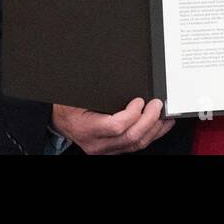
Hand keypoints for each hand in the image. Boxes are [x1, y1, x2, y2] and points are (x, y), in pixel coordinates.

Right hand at [51, 98, 174, 153]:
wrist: (60, 121)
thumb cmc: (68, 106)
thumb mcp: (77, 94)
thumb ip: (96, 88)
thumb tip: (114, 72)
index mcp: (87, 128)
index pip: (115, 126)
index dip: (132, 114)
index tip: (139, 101)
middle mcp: (96, 143)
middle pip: (130, 137)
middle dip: (149, 120)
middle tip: (157, 105)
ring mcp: (105, 149)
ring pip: (135, 144)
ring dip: (154, 129)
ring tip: (163, 115)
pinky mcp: (112, 150)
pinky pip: (134, 146)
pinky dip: (150, 135)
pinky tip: (158, 126)